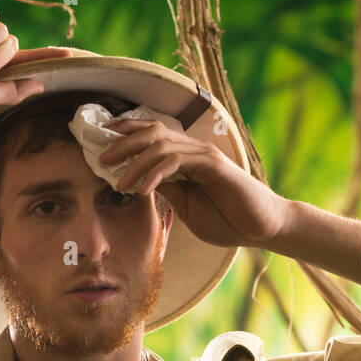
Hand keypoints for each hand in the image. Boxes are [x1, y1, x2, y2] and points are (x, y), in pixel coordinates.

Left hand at [98, 119, 289, 248]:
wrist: (261, 228)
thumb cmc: (227, 219)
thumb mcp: (186, 205)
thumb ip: (167, 189)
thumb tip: (138, 181)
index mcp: (185, 157)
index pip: (150, 136)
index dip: (124, 135)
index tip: (99, 146)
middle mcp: (193, 149)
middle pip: (150, 132)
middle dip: (121, 142)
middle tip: (100, 158)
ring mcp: (203, 154)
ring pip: (160, 144)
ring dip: (134, 162)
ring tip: (118, 182)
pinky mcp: (213, 165)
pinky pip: (177, 161)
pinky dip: (156, 173)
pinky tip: (142, 190)